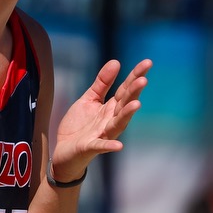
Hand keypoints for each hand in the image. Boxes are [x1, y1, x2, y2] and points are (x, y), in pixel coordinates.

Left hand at [51, 59, 150, 177]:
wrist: (64, 151)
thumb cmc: (79, 126)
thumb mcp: (89, 99)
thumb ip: (102, 83)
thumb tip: (116, 61)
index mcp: (110, 107)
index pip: (125, 89)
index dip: (135, 75)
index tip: (148, 62)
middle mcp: (111, 120)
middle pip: (125, 104)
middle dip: (134, 92)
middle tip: (143, 80)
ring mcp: (103, 133)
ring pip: (118, 123)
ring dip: (127, 114)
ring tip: (137, 104)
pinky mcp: (91, 146)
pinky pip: (102, 146)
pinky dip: (110, 145)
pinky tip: (119, 145)